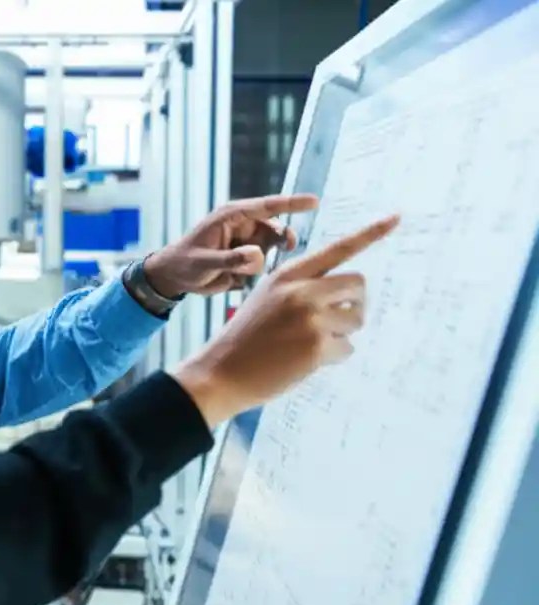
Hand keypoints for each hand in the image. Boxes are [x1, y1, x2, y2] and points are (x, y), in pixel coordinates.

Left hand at [143, 194, 320, 296]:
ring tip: (238, 272)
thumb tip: (257, 255)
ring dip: (263, 259)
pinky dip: (257, 269)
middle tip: (287, 249)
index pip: (267, 206)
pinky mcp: (248, 255)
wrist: (174, 277)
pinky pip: (264, 260)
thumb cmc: (184, 264)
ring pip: (271, 247)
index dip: (292, 203)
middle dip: (280, 239)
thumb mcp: (204, 262)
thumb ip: (230, 260)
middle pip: (275, 227)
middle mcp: (243, 225)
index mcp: (231, 217)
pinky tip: (236, 277)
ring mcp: (247, 240)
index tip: (314, 201)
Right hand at [171, 214, 400, 426]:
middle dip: (354, 303)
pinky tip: (306, 361)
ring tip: (311, 344)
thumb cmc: (245, 339)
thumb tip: (345, 296)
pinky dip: (334, 357)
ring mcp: (310, 318)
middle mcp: (301, 291)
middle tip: (336, 320)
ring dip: (343, 333)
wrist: (221, 372)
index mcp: (287, 275)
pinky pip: (348, 347)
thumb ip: (300, 289)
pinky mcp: (317, 346)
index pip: (337, 249)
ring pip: (356, 318)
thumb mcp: (266, 299)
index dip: (370, 233)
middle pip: (357, 284)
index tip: (397, 217)